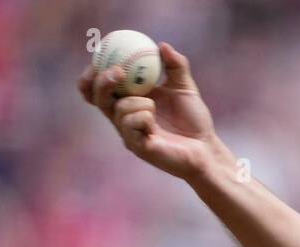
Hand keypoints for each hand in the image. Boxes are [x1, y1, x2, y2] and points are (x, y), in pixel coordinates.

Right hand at [77, 42, 229, 180]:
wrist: (206, 148)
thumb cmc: (194, 120)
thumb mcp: (186, 87)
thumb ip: (176, 65)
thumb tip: (162, 46)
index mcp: (129, 100)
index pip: (99, 86)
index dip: (93, 72)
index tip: (100, 54)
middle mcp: (124, 117)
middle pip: (96, 97)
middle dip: (102, 81)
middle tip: (118, 72)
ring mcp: (128, 133)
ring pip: (119, 109)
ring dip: (139, 102)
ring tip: (155, 109)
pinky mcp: (136, 146)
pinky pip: (130, 124)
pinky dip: (143, 116)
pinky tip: (155, 124)